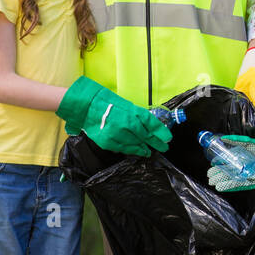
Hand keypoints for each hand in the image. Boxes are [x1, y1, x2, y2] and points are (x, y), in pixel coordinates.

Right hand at [56, 77, 171, 155]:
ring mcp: (118, 134)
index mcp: (133, 112)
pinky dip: (131, 150)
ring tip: (148, 151)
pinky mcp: (109, 141)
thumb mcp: (126, 105)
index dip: (161, 133)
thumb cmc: (107, 103)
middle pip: (146, 137)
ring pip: (136, 145)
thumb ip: (138, 116)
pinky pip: (124, 149)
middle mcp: (127, 124)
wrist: (86, 106)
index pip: (152, 124)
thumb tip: (150, 126)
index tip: (168, 138)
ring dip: (144, 148)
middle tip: (164, 147)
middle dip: (156, 143)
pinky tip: (136, 151)